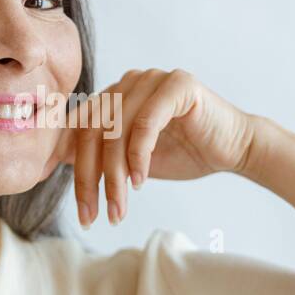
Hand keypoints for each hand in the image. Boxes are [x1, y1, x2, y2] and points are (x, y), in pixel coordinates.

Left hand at [39, 68, 256, 227]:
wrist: (235, 149)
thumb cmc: (185, 153)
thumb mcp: (132, 160)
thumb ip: (101, 155)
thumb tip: (59, 160)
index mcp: (116, 95)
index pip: (80, 127)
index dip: (69, 164)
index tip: (72, 201)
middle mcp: (130, 81)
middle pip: (93, 130)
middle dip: (89, 178)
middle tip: (92, 215)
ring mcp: (153, 79)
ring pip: (116, 129)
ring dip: (114, 176)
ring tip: (118, 208)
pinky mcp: (178, 84)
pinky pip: (145, 122)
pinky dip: (138, 156)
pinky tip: (140, 182)